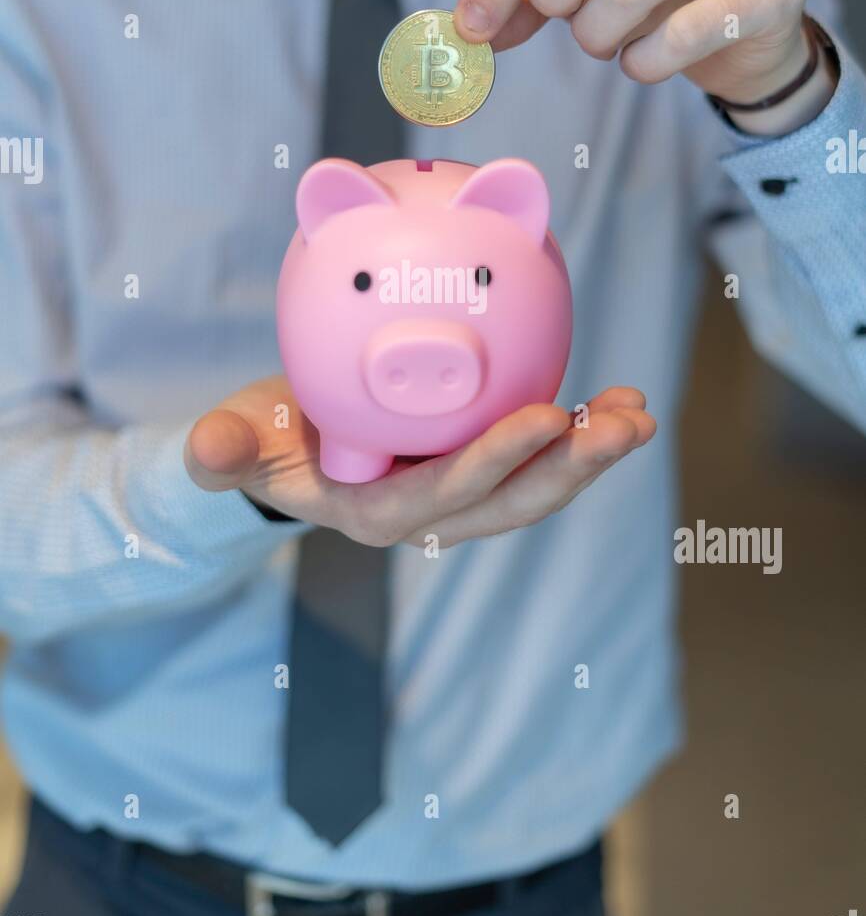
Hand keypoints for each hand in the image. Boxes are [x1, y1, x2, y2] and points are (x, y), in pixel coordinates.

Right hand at [183, 376, 655, 549]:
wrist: (288, 449)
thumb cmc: (265, 440)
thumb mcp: (239, 441)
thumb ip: (225, 449)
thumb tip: (205, 447)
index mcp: (376, 513)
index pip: (441, 495)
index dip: (494, 463)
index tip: (544, 415)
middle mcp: (428, 515)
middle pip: (510, 504)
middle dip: (571, 469)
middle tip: (625, 425)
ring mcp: (458, 498)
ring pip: (534, 488)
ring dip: (589, 455)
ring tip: (638, 414)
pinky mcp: (478, 471)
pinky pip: (534, 460)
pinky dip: (576, 435)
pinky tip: (614, 400)